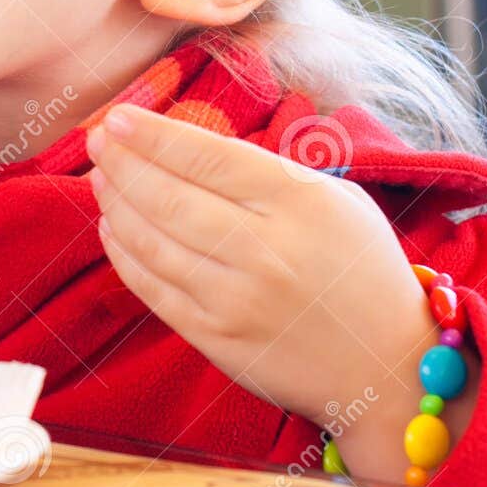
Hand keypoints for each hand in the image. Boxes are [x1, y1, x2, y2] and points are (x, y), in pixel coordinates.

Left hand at [86, 104, 455, 474]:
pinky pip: (153, 289)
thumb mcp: (337, 201)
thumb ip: (268, 172)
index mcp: (299, 202)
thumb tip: (187, 147)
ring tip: (101, 178)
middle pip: (167, 196)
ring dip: (115, 205)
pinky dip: (124, 255)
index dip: (153, 135)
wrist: (389, 368)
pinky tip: (113, 229)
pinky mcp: (217, 340)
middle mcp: (264, 250)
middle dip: (121, 163)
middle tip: (97, 141)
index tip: (117, 118)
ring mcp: (236, 300)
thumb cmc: (361, 270)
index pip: (207, 157)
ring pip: (151, 242)